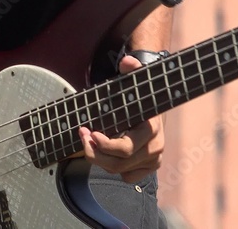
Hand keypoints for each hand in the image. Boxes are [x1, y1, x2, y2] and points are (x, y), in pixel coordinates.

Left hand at [78, 55, 164, 182]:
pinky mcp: (150, 168)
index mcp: (151, 128)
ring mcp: (153, 160)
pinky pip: (127, 177)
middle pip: (118, 163)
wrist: (154, 107)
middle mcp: (155, 147)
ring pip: (119, 170)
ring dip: (99, 159)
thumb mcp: (135, 81)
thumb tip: (127, 61)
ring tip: (88, 142)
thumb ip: (132, 69)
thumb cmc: (140, 96)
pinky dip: (114, 168)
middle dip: (94, 152)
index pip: (124, 148)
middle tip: (82, 136)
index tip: (88, 132)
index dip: (103, 145)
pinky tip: (107, 153)